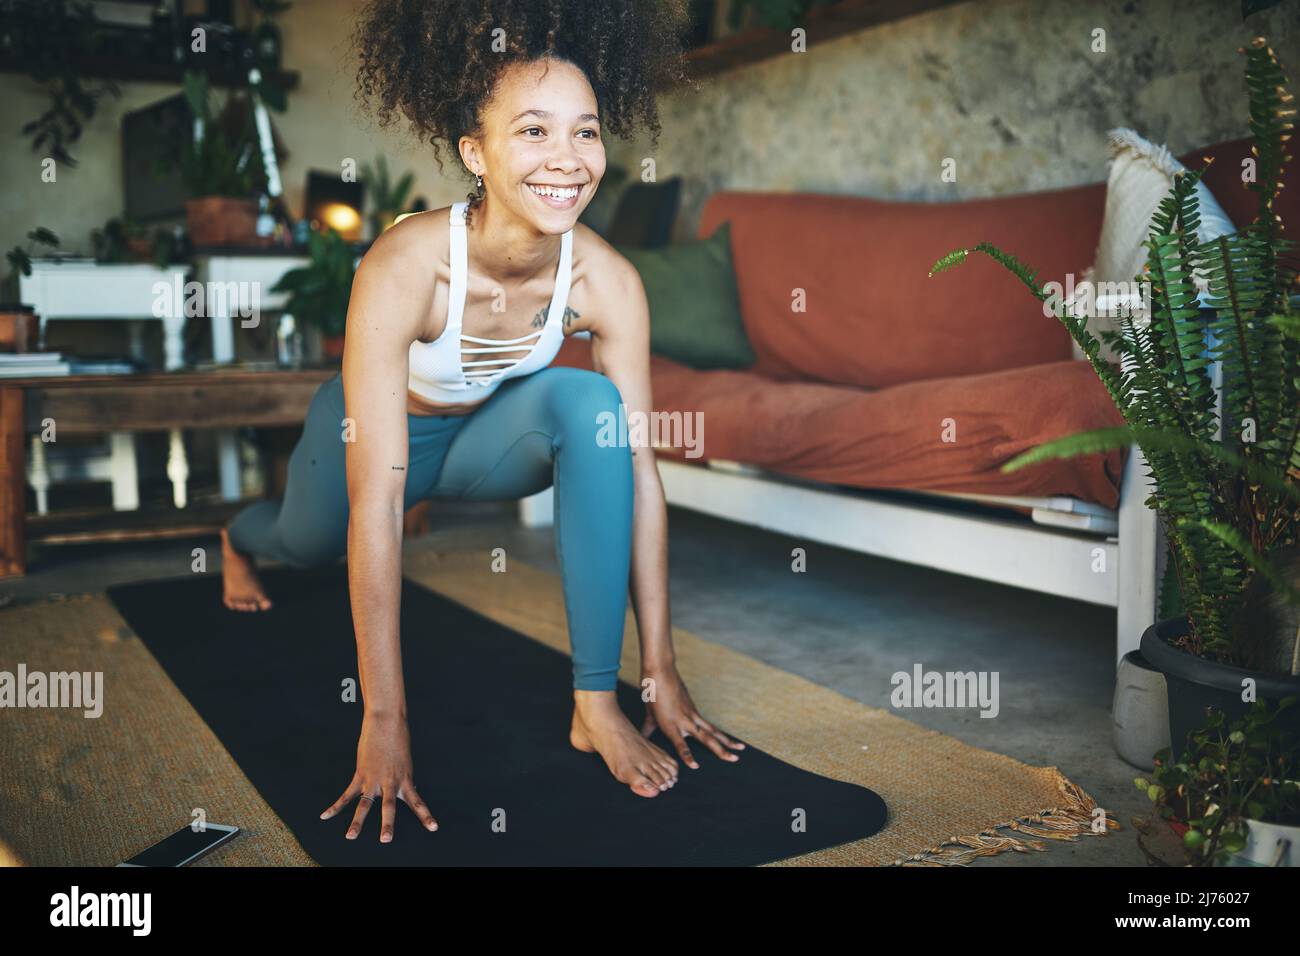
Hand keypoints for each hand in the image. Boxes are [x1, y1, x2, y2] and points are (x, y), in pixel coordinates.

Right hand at [319, 712, 437, 841]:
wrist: (386, 721)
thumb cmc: (398, 740)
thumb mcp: (404, 762)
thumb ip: (402, 779)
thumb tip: (400, 789)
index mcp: (406, 780)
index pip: (418, 802)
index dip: (426, 816)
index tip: (434, 828)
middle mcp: (391, 782)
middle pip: (389, 807)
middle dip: (387, 824)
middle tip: (385, 840)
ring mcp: (374, 779)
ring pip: (365, 804)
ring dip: (357, 822)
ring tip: (350, 837)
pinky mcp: (360, 775)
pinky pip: (347, 795)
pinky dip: (335, 807)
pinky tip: (324, 816)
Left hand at [639, 666, 744, 769]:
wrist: (660, 672)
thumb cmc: (652, 693)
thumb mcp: (648, 714)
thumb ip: (647, 730)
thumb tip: (641, 739)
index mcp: (670, 725)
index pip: (681, 744)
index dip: (687, 755)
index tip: (695, 766)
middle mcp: (684, 721)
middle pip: (706, 738)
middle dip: (721, 750)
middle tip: (734, 760)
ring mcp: (692, 715)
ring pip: (713, 731)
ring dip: (727, 741)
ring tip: (740, 748)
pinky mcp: (694, 710)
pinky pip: (709, 724)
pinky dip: (718, 732)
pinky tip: (726, 739)